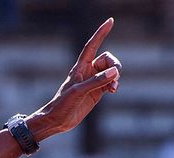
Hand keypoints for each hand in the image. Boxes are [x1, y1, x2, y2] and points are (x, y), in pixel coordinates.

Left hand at [27, 18, 121, 139]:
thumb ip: (97, 81)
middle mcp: (87, 72)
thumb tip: (115, 71)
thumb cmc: (62, 104)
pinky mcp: (97, 92)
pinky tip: (113, 91)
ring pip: (111, 71)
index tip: (110, 21)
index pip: (92, 46)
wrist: (57, 121)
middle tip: (115, 76)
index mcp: (80, 67)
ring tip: (114, 88)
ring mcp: (93, 82)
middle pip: (107, 59)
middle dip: (115, 65)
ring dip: (116, 76)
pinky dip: (115, 84)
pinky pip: (111, 82)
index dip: (101, 33)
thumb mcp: (79, 91)